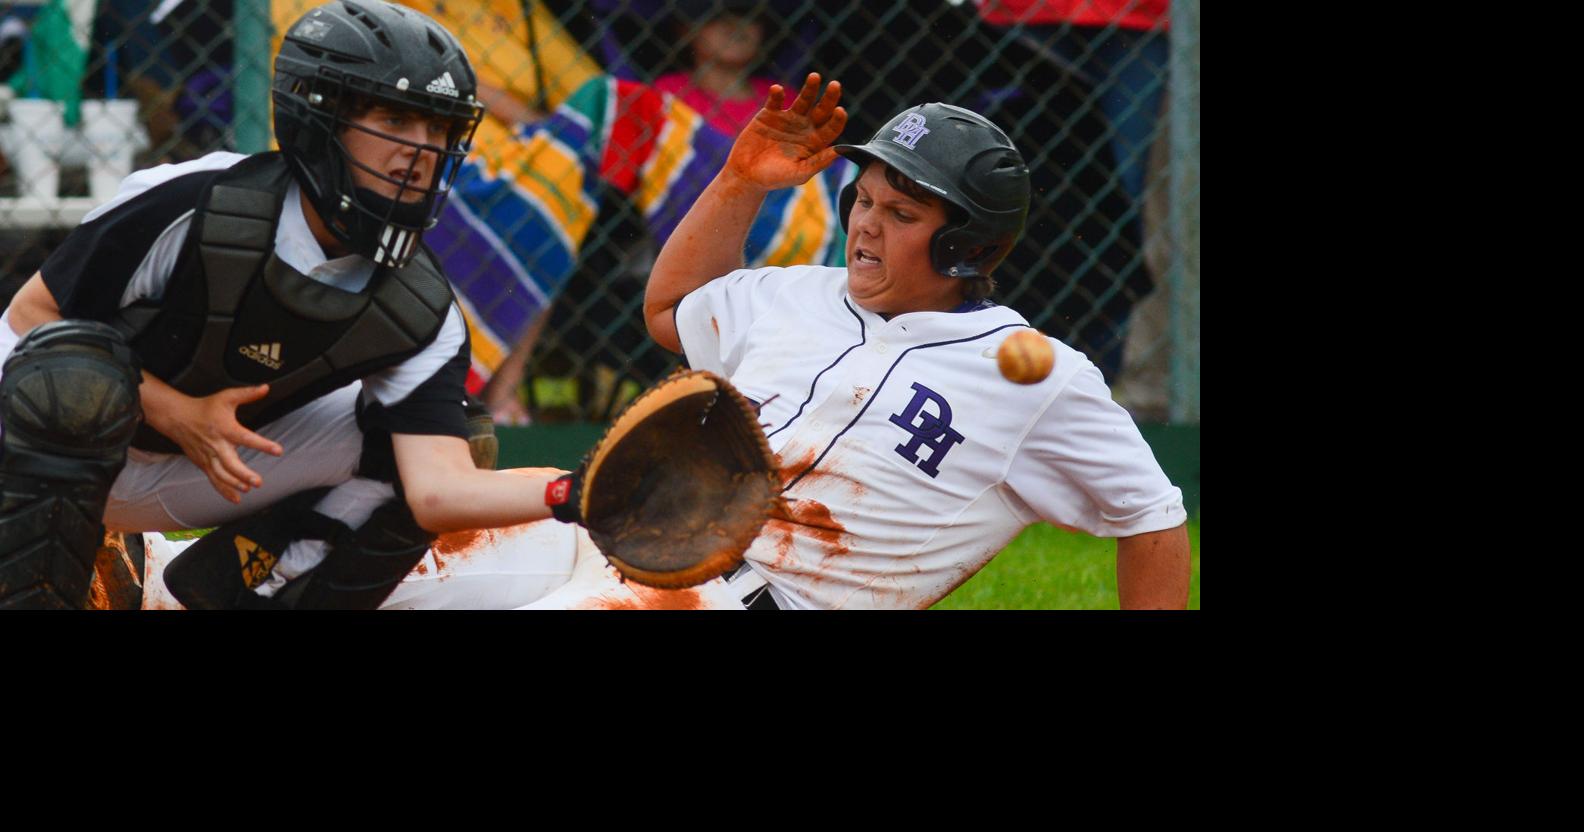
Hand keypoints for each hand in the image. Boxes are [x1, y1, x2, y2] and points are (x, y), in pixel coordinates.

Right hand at [146, 383, 284, 503]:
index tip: (277, 450)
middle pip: (230, 463)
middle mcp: (216, 445)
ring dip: (234, 484)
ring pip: (221, 474)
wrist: (177, 418)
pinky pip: (214, 480)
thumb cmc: (204, 407)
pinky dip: (224, 490)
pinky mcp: (203, 464)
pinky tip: (237, 499)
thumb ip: (248, 394)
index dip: (262, 444)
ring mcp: (208, 456)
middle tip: (258, 482)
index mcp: (225, 429)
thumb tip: (266, 388)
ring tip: (248, 489)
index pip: (246, 438)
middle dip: (243, 474)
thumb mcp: (227, 397)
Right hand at [724, 73, 847, 191]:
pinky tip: (777, 90)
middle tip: (835, 85)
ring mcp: (788, 119)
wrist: (747, 175)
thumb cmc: (775, 178)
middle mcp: (805, 128)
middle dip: (829, 97)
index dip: (837, 119)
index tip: (840, 111)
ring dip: (810, 88)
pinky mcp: (770, 114)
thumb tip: (839, 151)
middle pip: (822, 109)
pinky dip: (777, 94)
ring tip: (815, 77)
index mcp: (815, 142)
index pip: (831, 128)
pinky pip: (776, 100)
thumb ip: (818, 163)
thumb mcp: (798, 174)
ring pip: (803, 100)